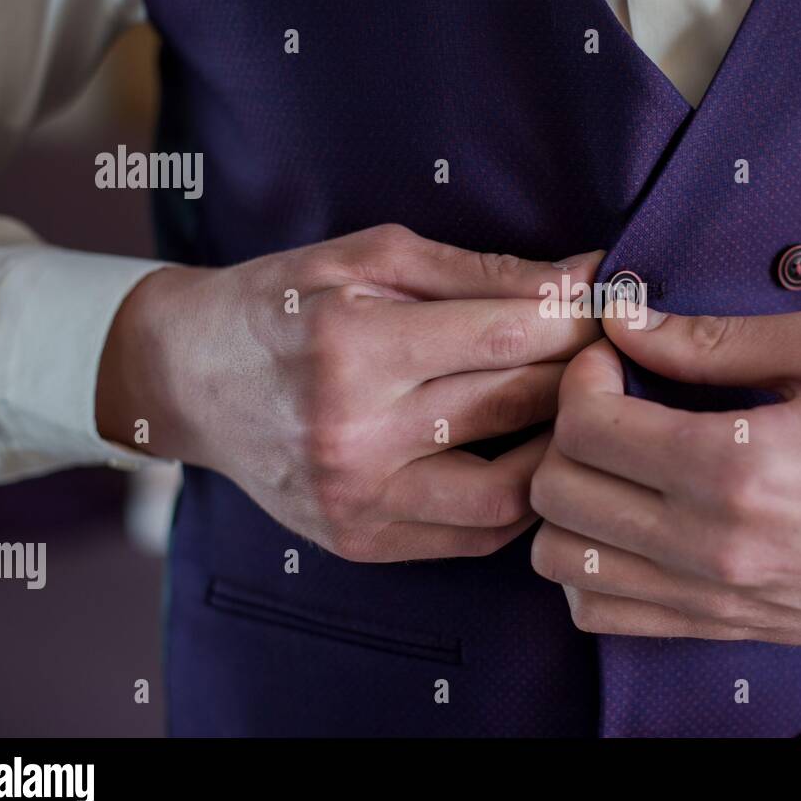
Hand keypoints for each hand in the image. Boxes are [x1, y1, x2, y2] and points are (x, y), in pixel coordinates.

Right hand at [96, 223, 600, 561]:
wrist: (188, 379)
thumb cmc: (283, 303)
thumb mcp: (371, 259)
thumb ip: (483, 272)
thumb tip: (584, 277)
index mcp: (352, 350)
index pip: (507, 339)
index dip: (576, 320)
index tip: (612, 306)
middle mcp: (353, 436)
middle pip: (515, 409)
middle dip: (579, 373)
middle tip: (607, 351)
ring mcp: (356, 501)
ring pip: (509, 494)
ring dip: (559, 449)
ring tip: (574, 412)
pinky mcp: (360, 541)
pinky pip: (473, 536)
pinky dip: (517, 498)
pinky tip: (526, 456)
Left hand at [529, 308, 800, 644]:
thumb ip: (715, 335)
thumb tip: (624, 317)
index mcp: (740, 463)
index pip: (586, 426)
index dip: (582, 376)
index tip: (612, 358)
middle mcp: (713, 542)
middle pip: (558, 490)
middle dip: (564, 432)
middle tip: (609, 406)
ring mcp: (711, 595)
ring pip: (562, 558)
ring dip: (569, 502)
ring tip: (613, 467)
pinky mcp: (717, 627)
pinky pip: (600, 611)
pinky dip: (588, 566)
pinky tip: (625, 524)